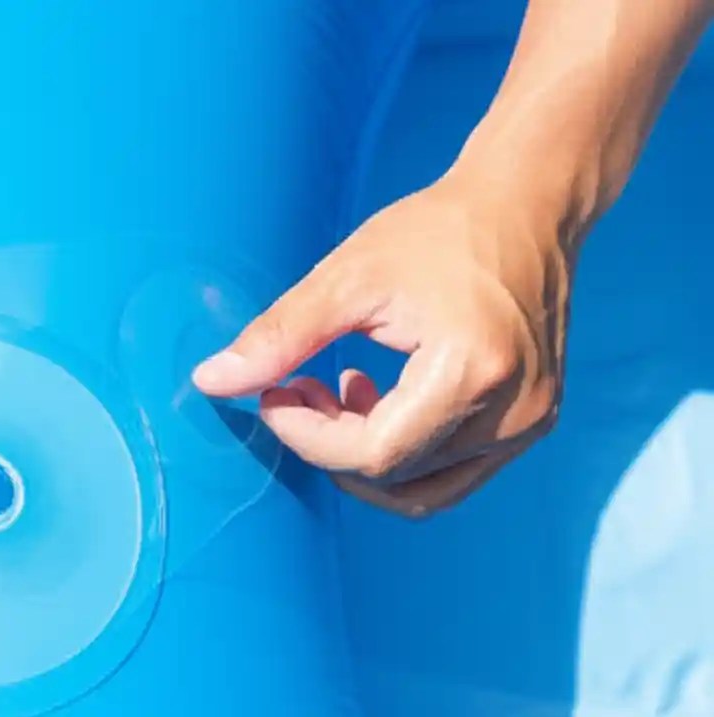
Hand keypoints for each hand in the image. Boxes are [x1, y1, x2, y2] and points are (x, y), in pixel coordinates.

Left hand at [192, 170, 575, 517]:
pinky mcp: (530, 423)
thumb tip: (210, 381)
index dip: (308, 437)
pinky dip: (401, 450)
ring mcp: (529, 424)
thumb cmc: (439, 230)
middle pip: (394, 476)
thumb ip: (279, 335)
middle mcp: (514, 412)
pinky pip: (450, 471)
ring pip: (421, 488)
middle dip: (329, 442)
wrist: (526, 205)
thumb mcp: (348, 276)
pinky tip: (376, 395)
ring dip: (362, 453)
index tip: (271, 394)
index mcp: (474, 371)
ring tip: (338, 388)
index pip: (374, 453)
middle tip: (295, 386)